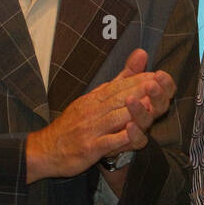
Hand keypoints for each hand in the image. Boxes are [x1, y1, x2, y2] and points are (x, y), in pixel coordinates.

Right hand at [26, 49, 175, 180]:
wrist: (45, 149)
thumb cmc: (74, 124)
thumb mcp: (92, 99)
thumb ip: (119, 80)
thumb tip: (141, 55)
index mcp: (95, 99)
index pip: (118, 86)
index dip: (138, 80)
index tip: (157, 75)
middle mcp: (93, 111)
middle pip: (119, 98)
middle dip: (139, 90)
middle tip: (157, 83)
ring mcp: (91, 130)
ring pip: (115, 118)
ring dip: (133, 111)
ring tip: (151, 104)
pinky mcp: (89, 148)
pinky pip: (107, 142)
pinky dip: (120, 138)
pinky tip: (132, 133)